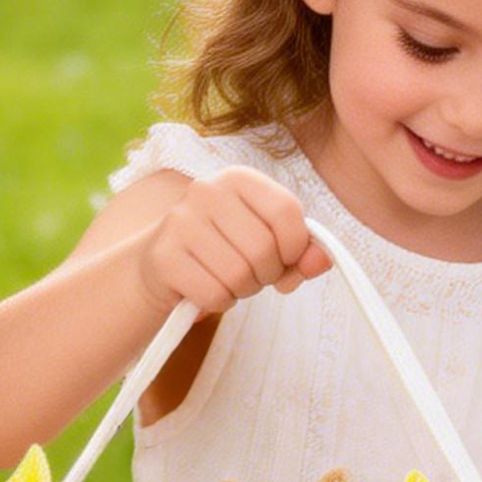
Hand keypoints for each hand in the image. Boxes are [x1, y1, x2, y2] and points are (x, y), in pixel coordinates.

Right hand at [137, 166, 331, 316]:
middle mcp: (207, 191)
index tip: (285, 259)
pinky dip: (220, 302)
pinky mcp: (164, 257)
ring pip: (240, 275)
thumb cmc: (222, 252)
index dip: (295, 247)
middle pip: (264, 248)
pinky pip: (215, 294)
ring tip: (228, 280)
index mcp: (238, 178)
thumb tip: (322, 261)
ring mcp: (181, 222)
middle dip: (266, 275)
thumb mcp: (266, 243)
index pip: (286, 211)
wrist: (159, 266)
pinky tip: (207, 289)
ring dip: (243, 290)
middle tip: (251, 275)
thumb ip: (300, 251)